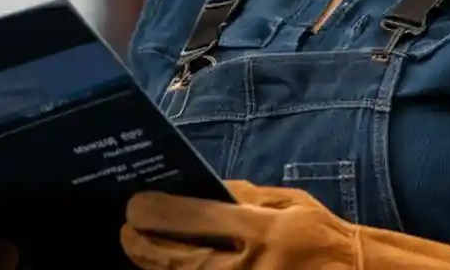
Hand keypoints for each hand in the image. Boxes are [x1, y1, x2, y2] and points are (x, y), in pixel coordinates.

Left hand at [121, 180, 449, 269]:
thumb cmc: (322, 238)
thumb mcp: (290, 204)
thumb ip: (245, 196)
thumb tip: (198, 187)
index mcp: (265, 231)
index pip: (197, 218)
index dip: (158, 212)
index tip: (134, 205)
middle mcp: (252, 267)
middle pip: (179, 260)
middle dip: (143, 246)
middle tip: (126, 230)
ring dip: (155, 267)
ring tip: (138, 252)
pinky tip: (167, 269)